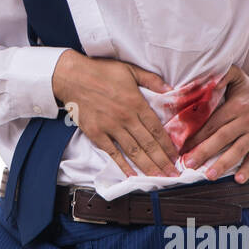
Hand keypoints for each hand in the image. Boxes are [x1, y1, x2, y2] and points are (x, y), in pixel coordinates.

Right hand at [51, 52, 181, 177]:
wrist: (72, 76)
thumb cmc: (100, 71)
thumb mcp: (130, 70)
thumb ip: (151, 80)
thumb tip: (171, 90)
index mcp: (136, 103)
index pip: (157, 129)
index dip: (168, 145)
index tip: (176, 157)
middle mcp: (126, 118)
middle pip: (148, 144)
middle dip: (162, 161)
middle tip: (173, 175)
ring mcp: (110, 127)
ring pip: (133, 151)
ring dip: (147, 167)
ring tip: (159, 178)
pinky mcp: (96, 133)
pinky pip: (112, 153)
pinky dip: (123, 166)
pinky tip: (132, 175)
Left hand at [179, 65, 248, 182]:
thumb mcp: (236, 75)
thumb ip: (221, 76)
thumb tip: (207, 83)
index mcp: (235, 107)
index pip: (212, 123)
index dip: (196, 136)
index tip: (182, 147)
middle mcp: (246, 121)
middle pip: (222, 139)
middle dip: (204, 152)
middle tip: (189, 164)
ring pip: (238, 151)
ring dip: (223, 164)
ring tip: (209, 176)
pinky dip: (247, 169)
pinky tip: (238, 179)